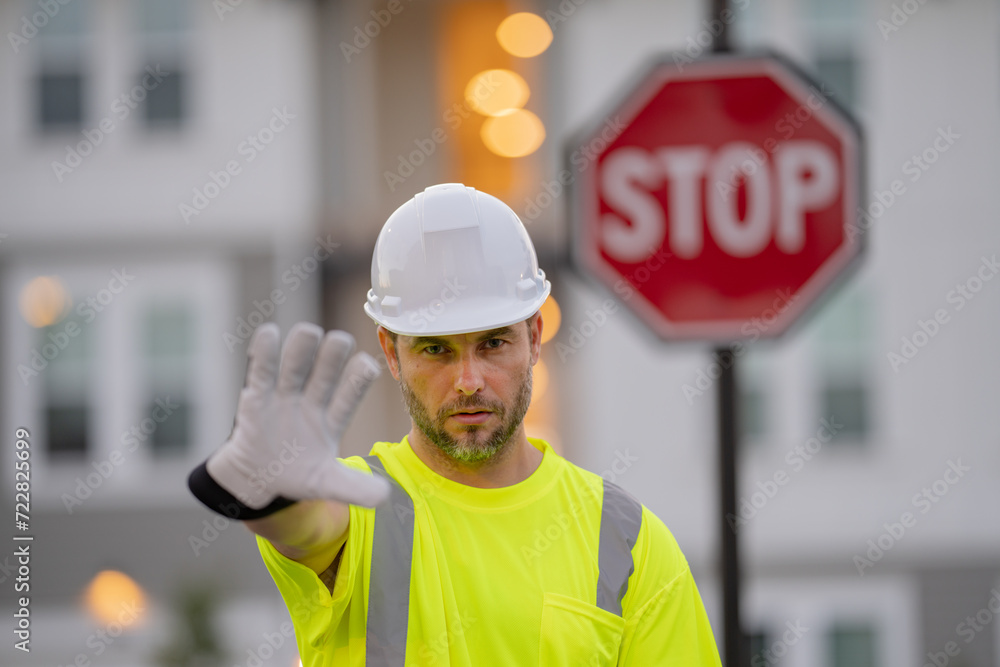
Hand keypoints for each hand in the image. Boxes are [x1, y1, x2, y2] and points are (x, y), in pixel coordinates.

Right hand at [205, 322, 389, 508]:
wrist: (257, 480)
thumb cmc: (297, 475)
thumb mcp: (327, 484)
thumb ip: (354, 488)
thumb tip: (385, 496)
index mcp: (333, 419)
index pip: (351, 394)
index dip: (358, 380)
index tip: (366, 367)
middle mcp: (313, 401)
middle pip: (326, 372)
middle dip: (332, 356)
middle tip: (339, 341)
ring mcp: (285, 397)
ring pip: (296, 366)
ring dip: (301, 349)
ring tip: (308, 333)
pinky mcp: (257, 397)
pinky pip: (262, 372)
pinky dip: (264, 353)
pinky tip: (269, 332)